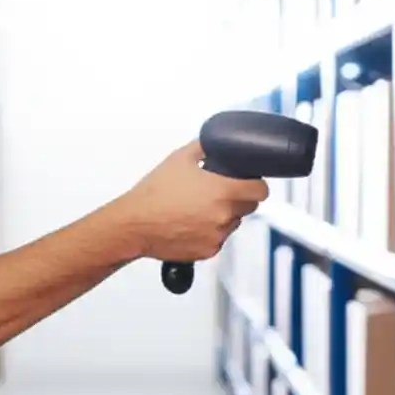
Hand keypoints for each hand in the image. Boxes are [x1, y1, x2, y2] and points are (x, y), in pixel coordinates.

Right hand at [118, 140, 269, 261]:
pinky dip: (210, 232)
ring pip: (232, 223)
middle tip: (218, 192)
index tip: (250, 183)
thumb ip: (204, 147)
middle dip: (238, 198)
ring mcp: (217, 236)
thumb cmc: (153, 194)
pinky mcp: (208, 251)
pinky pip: (218, 239)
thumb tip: (216, 143)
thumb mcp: (179, 159)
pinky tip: (191, 223)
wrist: (133, 225)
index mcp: (223, 191)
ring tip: (198, 208)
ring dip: (223, 215)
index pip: (261, 191)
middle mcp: (224, 215)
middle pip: (249, 207)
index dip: (256, 185)